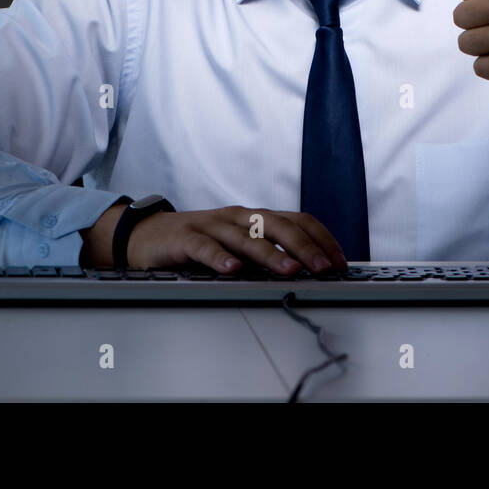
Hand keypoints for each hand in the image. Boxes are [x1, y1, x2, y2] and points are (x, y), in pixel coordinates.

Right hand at [126, 206, 348, 273]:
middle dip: (305, 247)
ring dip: (270, 255)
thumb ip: (268, 251)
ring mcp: (212, 225)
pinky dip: (220, 259)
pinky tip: (233, 271)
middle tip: (324, 268)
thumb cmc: (200, 241)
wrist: (148, 234)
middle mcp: (238, 217)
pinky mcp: (186, 238)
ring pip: (246, 237)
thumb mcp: (239, 243)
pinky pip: (205, 247)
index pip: (296, 220)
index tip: (340, 261)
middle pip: (277, 225)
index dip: (321, 239)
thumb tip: (309, 272)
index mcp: (255, 217)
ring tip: (290, 270)